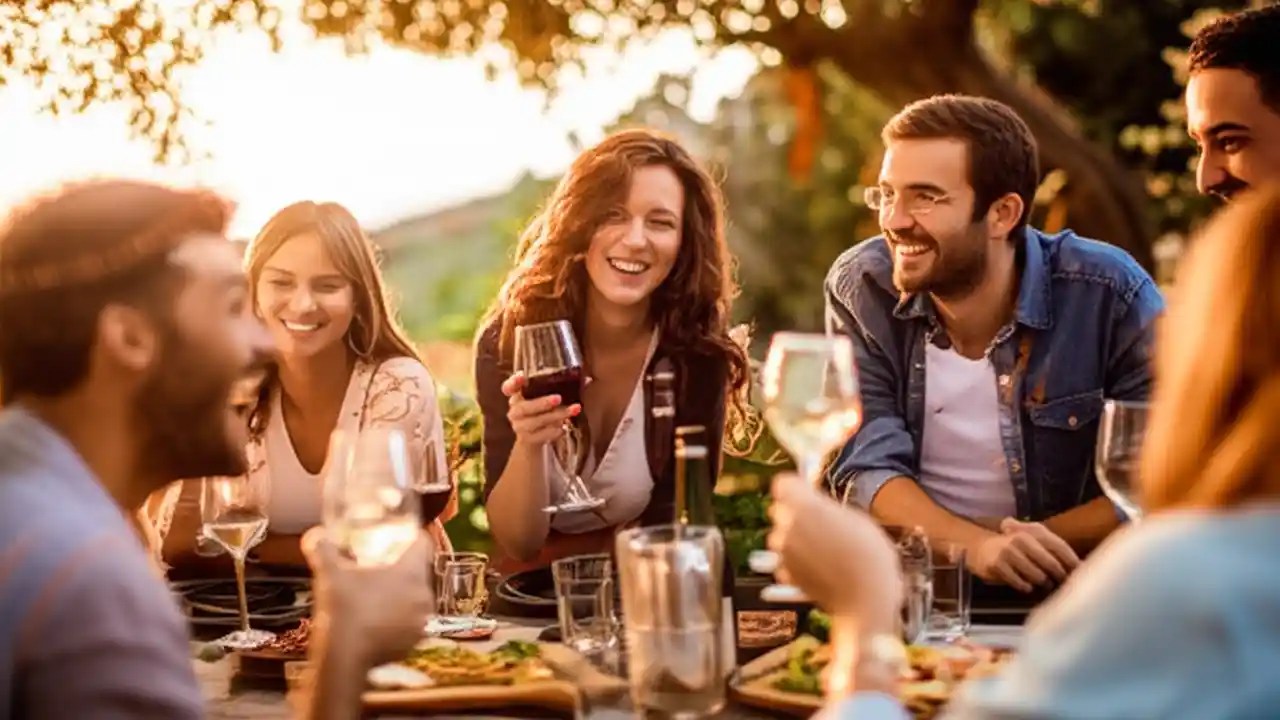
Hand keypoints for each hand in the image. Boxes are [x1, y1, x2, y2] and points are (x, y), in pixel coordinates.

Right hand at [302, 527, 434, 665]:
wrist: (345, 656)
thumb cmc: (343, 609)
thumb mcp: (330, 573)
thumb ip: (322, 549)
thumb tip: (314, 535)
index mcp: (411, 572)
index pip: (423, 544)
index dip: (413, 536)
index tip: (403, 536)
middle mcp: (424, 594)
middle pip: (420, 571)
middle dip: (404, 568)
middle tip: (383, 566)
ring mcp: (421, 620)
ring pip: (416, 597)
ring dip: (403, 595)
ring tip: (379, 595)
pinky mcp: (415, 641)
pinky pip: (411, 621)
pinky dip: (399, 618)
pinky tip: (379, 619)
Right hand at [502, 372, 580, 446]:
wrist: (536, 436)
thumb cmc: (544, 410)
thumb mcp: (549, 397)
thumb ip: (563, 387)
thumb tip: (587, 380)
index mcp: (517, 395)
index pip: (508, 387)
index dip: (513, 382)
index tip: (523, 376)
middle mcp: (514, 410)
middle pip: (523, 407)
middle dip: (541, 403)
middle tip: (558, 398)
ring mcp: (519, 426)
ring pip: (534, 422)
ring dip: (554, 416)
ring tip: (572, 411)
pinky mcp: (527, 440)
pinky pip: (540, 436)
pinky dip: (553, 431)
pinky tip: (564, 428)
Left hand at [766, 473, 901, 621]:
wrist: (866, 599)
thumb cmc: (870, 555)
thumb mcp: (856, 519)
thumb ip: (827, 509)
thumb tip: (816, 506)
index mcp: (805, 505)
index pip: (783, 483)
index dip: (796, 489)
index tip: (808, 494)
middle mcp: (787, 525)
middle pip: (779, 509)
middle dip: (794, 514)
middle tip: (821, 524)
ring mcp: (782, 551)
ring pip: (781, 535)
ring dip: (795, 539)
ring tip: (824, 550)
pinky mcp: (783, 572)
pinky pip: (785, 559)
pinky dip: (796, 561)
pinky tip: (820, 568)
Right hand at [968, 519, 1079, 591]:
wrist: (982, 549)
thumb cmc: (1014, 549)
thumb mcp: (1034, 543)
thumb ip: (1054, 551)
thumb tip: (1083, 566)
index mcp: (1034, 532)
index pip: (1061, 547)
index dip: (1073, 563)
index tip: (1080, 575)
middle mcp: (1022, 539)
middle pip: (1052, 565)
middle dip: (1059, 578)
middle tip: (1060, 585)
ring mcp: (1009, 551)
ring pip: (1038, 577)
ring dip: (1041, 584)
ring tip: (1040, 584)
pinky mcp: (998, 565)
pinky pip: (1021, 584)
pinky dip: (1025, 587)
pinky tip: (1024, 585)